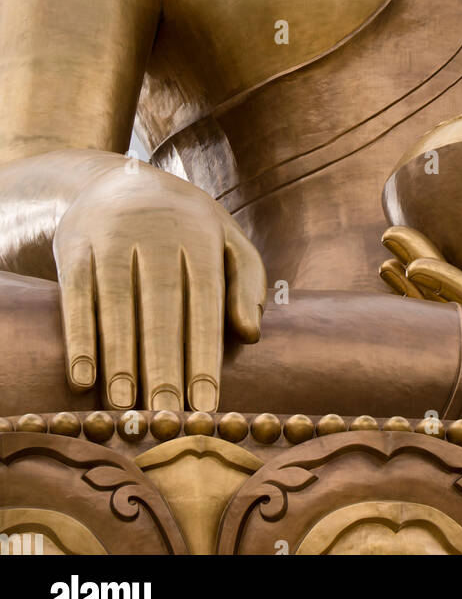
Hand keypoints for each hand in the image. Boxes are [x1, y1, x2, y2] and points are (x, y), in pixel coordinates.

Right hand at [53, 162, 265, 411]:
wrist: (120, 179)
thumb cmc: (184, 224)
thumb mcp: (225, 236)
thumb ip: (247, 279)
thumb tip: (252, 333)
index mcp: (198, 233)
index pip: (204, 302)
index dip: (204, 355)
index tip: (206, 405)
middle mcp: (155, 232)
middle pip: (160, 308)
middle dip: (164, 366)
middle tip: (167, 419)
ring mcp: (110, 235)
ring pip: (115, 305)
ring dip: (120, 360)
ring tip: (126, 409)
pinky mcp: (73, 244)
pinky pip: (75, 295)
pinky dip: (79, 338)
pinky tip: (84, 379)